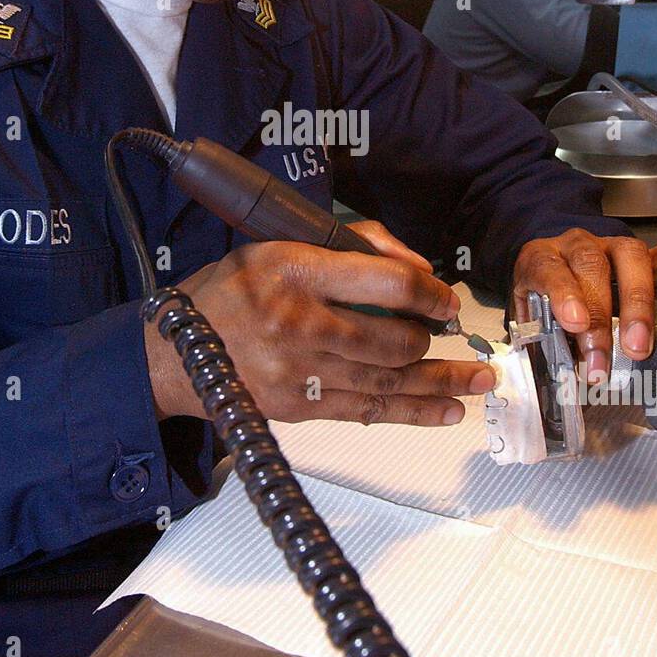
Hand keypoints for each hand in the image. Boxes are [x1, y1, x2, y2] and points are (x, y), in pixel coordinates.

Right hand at [143, 220, 494, 426]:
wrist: (176, 349)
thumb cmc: (233, 289)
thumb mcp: (281, 244)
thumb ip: (353, 245)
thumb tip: (417, 270)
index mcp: (296, 270)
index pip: (387, 283)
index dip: (430, 293)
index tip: (445, 300)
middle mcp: (300, 323)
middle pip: (394, 339)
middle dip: (435, 340)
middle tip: (457, 337)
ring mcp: (300, 372)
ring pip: (389, 381)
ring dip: (442, 383)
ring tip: (480, 380)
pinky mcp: (299, 408)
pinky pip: (368, 411)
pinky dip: (413, 412)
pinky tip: (447, 411)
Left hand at [511, 231, 656, 381]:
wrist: (558, 273)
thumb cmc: (547, 300)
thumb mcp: (534, 318)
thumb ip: (544, 338)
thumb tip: (563, 375)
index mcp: (542, 259)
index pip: (550, 269)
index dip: (564, 294)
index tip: (574, 323)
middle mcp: (578, 246)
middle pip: (592, 267)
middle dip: (600, 318)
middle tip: (603, 359)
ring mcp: (613, 246)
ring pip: (630, 256)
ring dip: (637, 303)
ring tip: (639, 345)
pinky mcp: (646, 253)